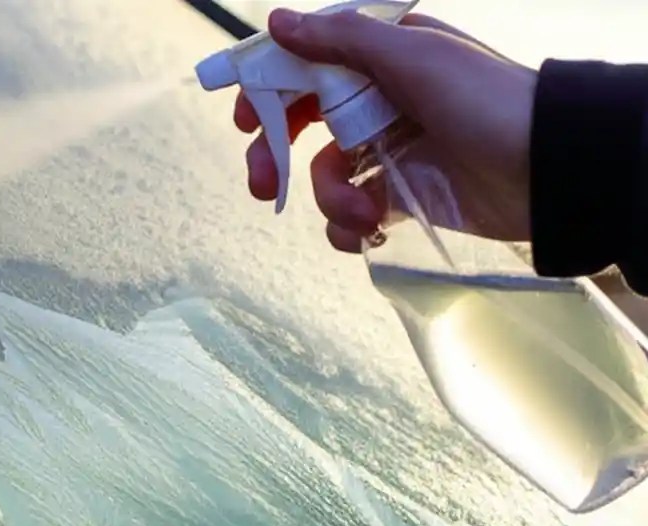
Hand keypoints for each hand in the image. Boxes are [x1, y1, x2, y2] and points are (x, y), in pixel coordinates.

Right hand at [235, 8, 537, 251]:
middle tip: (263, 184)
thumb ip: (339, 41)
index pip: (305, 67)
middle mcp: (380, 100)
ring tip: (360, 216)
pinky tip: (365, 236)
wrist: (549, 169)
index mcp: (381, 57)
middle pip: (301, 126)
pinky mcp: (404, 196)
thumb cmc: (485, 100)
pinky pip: (353, 215)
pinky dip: (349, 230)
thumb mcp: (411, 57)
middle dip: (277, 156)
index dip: (268, 91)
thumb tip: (276, 22)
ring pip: (326, 176)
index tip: (244, 120)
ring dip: (330, 201)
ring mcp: (390, 150)